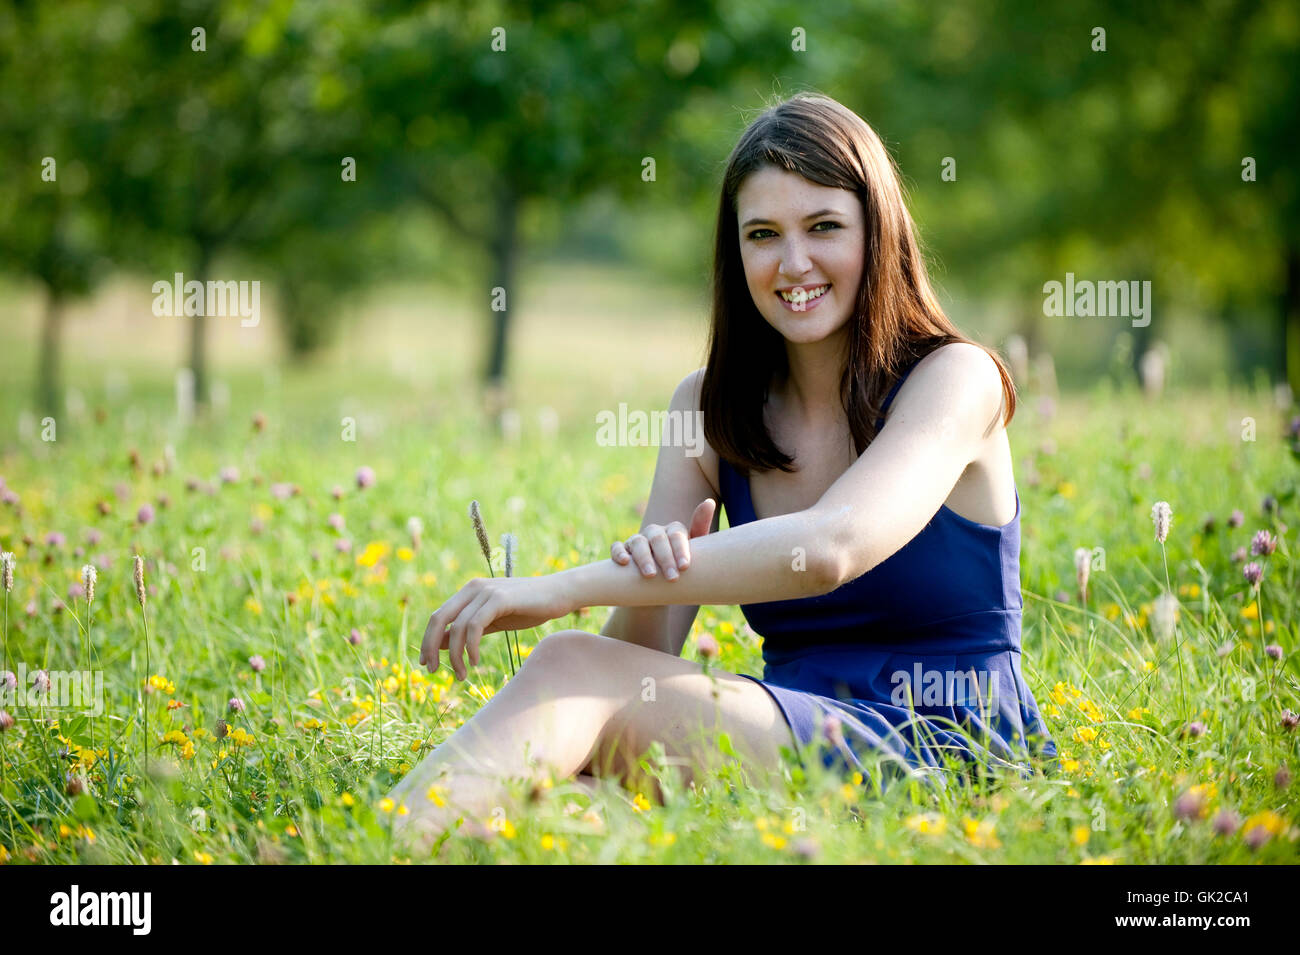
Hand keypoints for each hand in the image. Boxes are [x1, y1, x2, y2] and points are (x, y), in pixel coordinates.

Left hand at [419, 574, 573, 679]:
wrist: (560, 594)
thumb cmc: (529, 608)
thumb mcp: (494, 621)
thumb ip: (469, 630)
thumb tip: (441, 645)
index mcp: (469, 591)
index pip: (439, 616)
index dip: (428, 640)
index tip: (427, 663)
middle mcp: (473, 588)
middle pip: (439, 618)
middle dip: (430, 647)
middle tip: (432, 670)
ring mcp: (486, 591)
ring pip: (458, 626)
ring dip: (455, 655)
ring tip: (461, 675)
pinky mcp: (499, 598)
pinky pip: (475, 626)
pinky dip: (471, 646)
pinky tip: (474, 662)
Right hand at [611, 498, 715, 580]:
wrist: (660, 590)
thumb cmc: (681, 568)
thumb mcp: (695, 552)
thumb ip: (700, 527)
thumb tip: (709, 501)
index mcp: (673, 531)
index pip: (677, 534)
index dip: (680, 549)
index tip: (685, 567)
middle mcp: (655, 533)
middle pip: (658, 539)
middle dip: (665, 558)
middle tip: (672, 577)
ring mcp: (637, 541)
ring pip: (638, 542)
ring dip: (644, 558)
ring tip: (651, 575)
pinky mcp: (622, 551)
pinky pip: (617, 547)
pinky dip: (619, 552)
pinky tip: (624, 562)